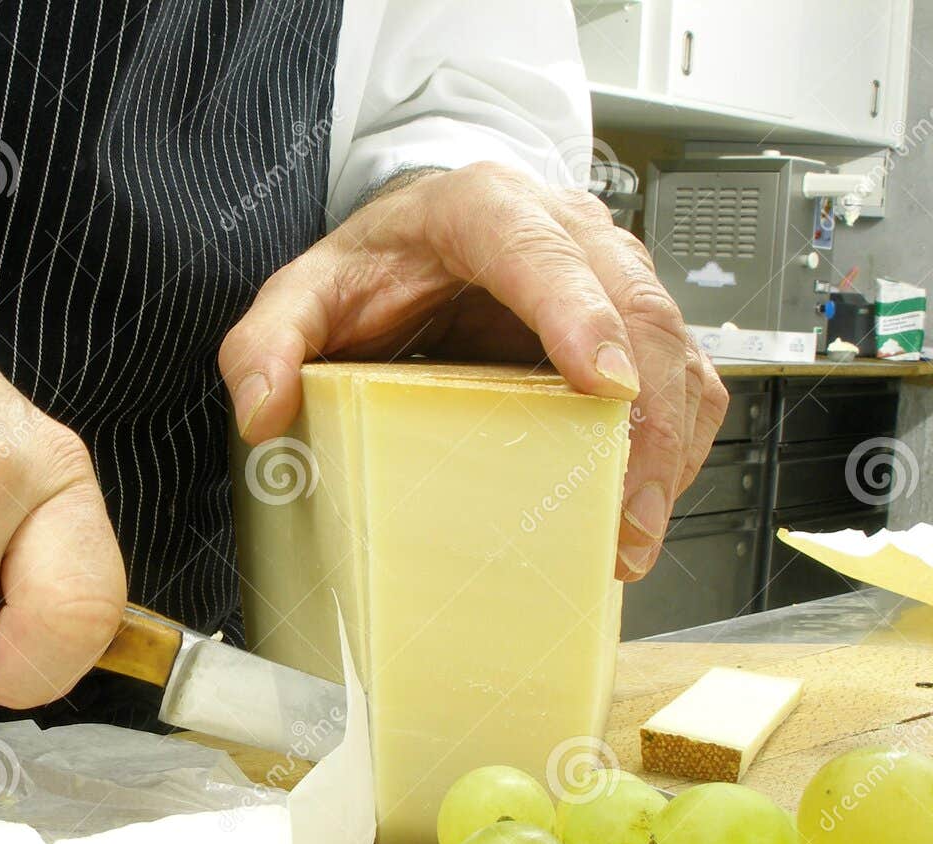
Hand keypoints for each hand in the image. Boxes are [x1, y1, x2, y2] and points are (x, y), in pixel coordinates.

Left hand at [219, 163, 728, 578]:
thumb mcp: (302, 295)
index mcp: (483, 210)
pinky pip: (681, 378)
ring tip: (632, 533)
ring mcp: (609, 276)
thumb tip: (263, 410)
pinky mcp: (631, 322)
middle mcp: (565, 231)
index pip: (541, 254)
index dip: (579, 316)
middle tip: (620, 510)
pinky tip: (643, 509)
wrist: (416, 245)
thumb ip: (267, 342)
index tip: (601, 386)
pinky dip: (677, 446)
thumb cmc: (375, 268)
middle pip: (634, 306)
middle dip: (643, 414)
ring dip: (669, 444)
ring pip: (673, 347)